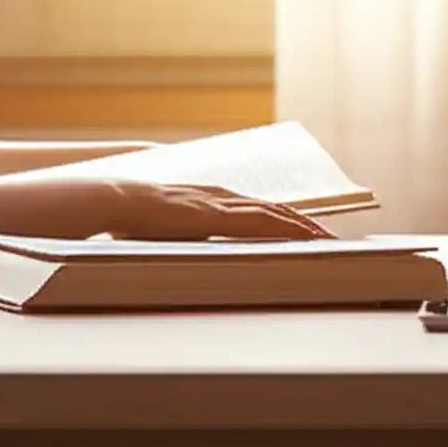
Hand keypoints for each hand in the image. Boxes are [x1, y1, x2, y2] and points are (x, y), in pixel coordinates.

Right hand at [108, 183, 335, 240]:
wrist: (118, 202)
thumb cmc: (133, 219)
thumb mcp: (165, 229)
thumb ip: (181, 235)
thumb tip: (183, 249)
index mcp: (211, 199)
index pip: (257, 209)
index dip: (283, 219)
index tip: (303, 231)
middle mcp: (223, 197)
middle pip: (274, 209)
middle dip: (304, 223)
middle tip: (329, 238)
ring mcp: (222, 204)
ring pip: (276, 214)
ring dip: (304, 227)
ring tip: (328, 241)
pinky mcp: (219, 216)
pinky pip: (263, 223)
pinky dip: (288, 230)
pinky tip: (306, 239)